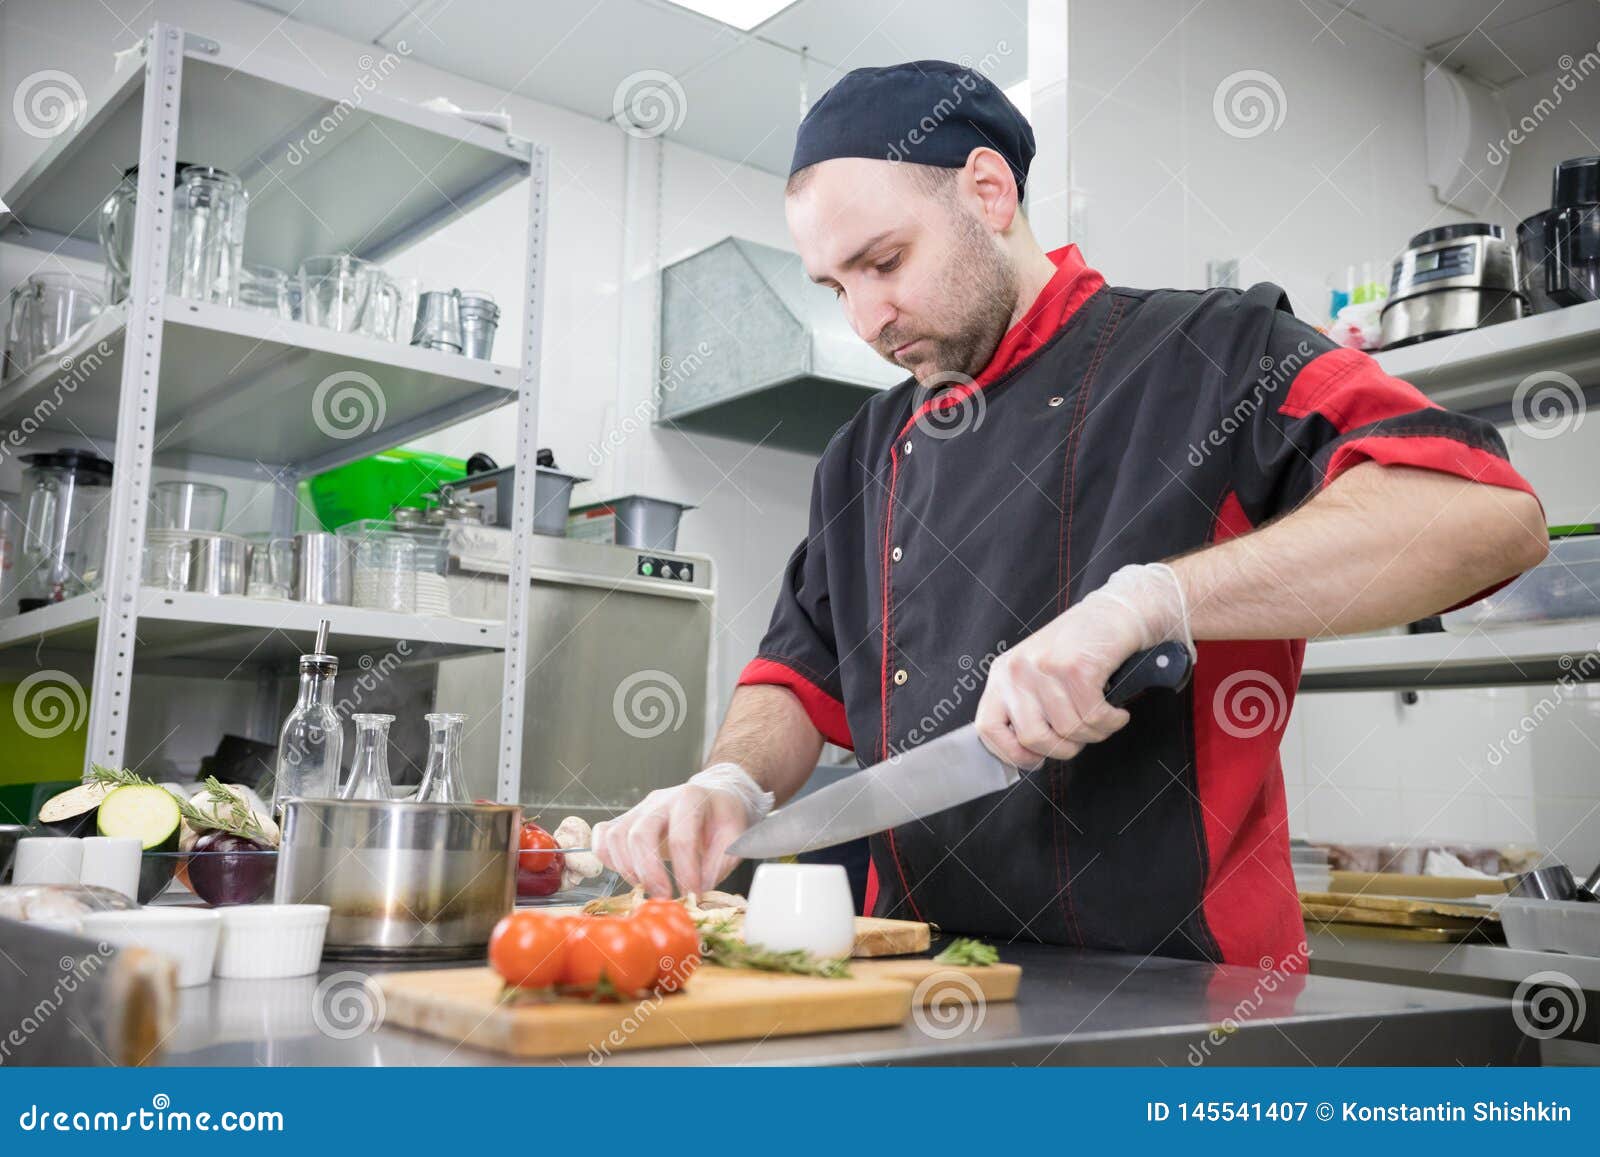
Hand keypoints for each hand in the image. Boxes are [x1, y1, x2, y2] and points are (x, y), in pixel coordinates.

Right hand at [592, 763, 773, 895]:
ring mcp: (639, 809)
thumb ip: (720, 862)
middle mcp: (660, 800)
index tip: (693, 894)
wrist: (711, 796)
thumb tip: (698, 889)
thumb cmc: (722, 817)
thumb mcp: (735, 835)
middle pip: (640, 834)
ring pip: (617, 835)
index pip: (681, 836)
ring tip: (647, 888)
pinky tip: (629, 873)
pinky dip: (608, 858)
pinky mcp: (625, 819)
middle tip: (664, 897)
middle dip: (650, 873)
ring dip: (628, 869)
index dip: (686, 870)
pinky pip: (603, 834)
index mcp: (691, 798)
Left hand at [974, 563, 1191, 768]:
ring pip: (1069, 730)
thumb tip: (1028, 756)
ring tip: (1104, 718)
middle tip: (1081, 737)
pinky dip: (1111, 721)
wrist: (1115, 614)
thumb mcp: (1038, 676)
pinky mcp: (1076, 667)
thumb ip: (1026, 709)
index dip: (1012, 753)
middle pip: (1032, 737)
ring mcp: (1045, 667)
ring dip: (1095, 733)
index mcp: (1002, 675)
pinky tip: (1117, 712)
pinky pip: (1094, 717)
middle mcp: (1017, 670)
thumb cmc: (1079, 651)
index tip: (1036, 759)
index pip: (987, 728)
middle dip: (1064, 749)